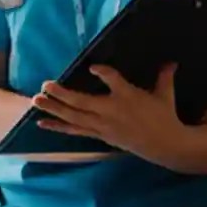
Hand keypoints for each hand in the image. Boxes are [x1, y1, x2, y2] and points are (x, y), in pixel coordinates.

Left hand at [31, 63, 184, 163]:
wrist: (165, 145)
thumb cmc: (164, 116)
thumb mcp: (165, 94)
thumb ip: (164, 75)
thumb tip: (171, 60)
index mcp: (128, 97)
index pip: (113, 81)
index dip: (103, 73)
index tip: (93, 67)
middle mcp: (112, 111)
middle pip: (83, 103)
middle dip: (62, 94)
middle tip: (45, 85)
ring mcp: (103, 125)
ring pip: (74, 117)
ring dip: (54, 109)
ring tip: (36, 101)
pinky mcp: (100, 134)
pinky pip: (75, 130)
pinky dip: (58, 126)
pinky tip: (41, 122)